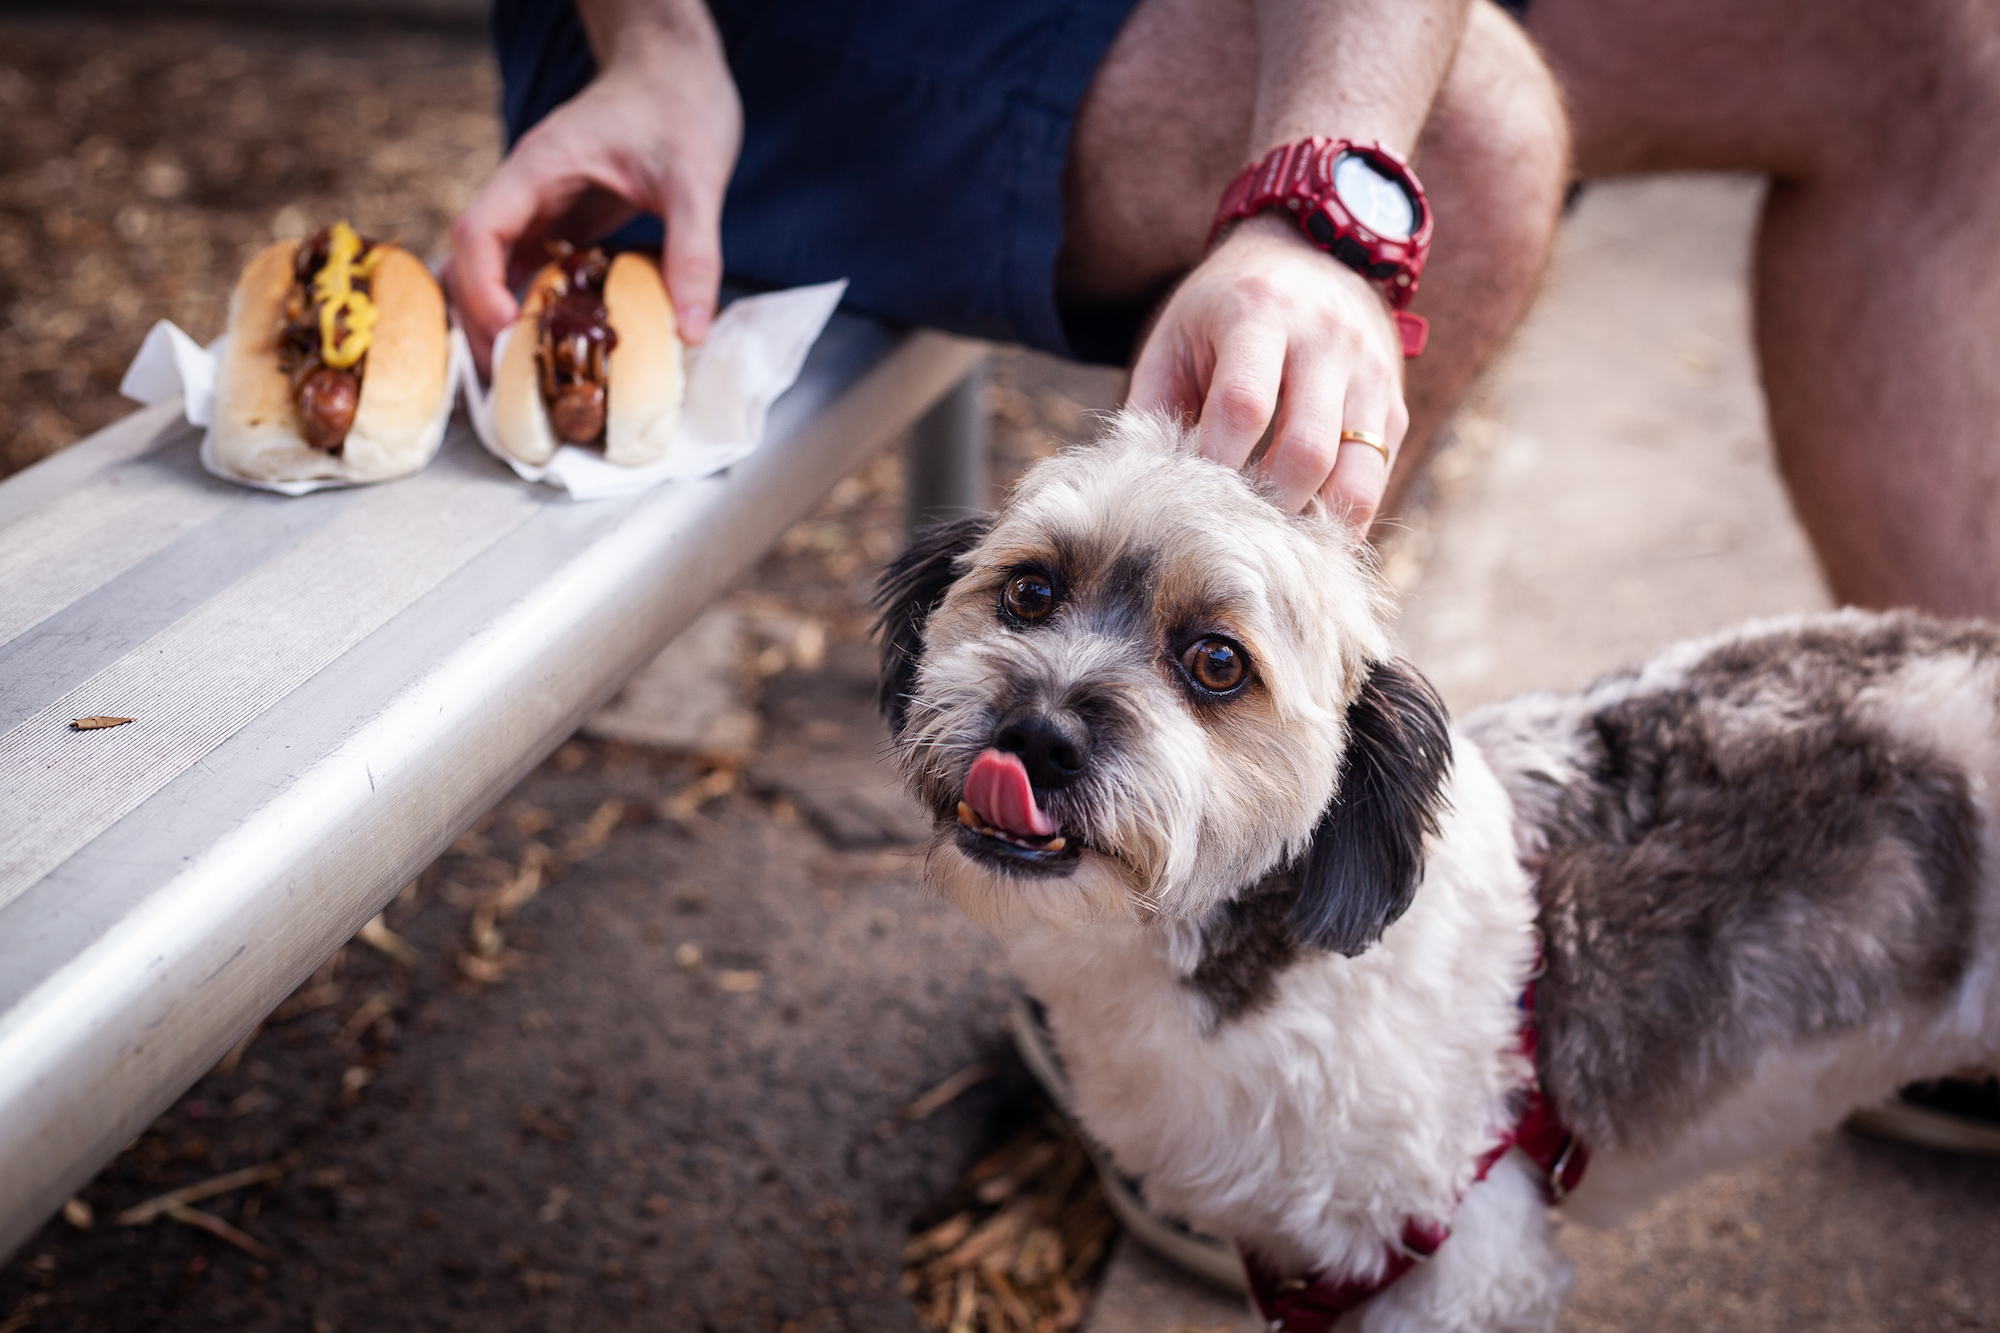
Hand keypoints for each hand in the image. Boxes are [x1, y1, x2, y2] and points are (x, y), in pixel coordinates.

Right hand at [445, 18, 741, 375]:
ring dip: (505, 323)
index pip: (479, 231)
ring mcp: (540, 208)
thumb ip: (694, 253)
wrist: (677, 69)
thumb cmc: (682, 105)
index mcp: (539, 168)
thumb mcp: (698, 178)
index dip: (481, 289)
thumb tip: (690, 332)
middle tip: (510, 385)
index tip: (509, 338)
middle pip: (473, 262)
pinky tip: (560, 351)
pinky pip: (533, 273)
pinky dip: (538, 311)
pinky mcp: (562, 223)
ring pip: (497, 272)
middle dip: (481, 322)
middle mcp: (527, 190)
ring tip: (526, 382)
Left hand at [1129, 213, 1408, 529]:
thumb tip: (1136, 486)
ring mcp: (1370, 376)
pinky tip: (1304, 529)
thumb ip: (1151, 407)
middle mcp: (1326, 341)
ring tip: (1272, 539)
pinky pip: (1376, 481)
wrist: (1314, 252)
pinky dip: (1341, 518)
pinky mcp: (1394, 408)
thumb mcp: (1176, 335)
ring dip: (1312, 523)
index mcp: (1260, 313)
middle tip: (1232, 524)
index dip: (1216, 463)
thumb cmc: (1224, 308)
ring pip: (1357, 477)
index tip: (1192, 497)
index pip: (1244, 405)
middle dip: (1265, 503)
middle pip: (1306, 451)